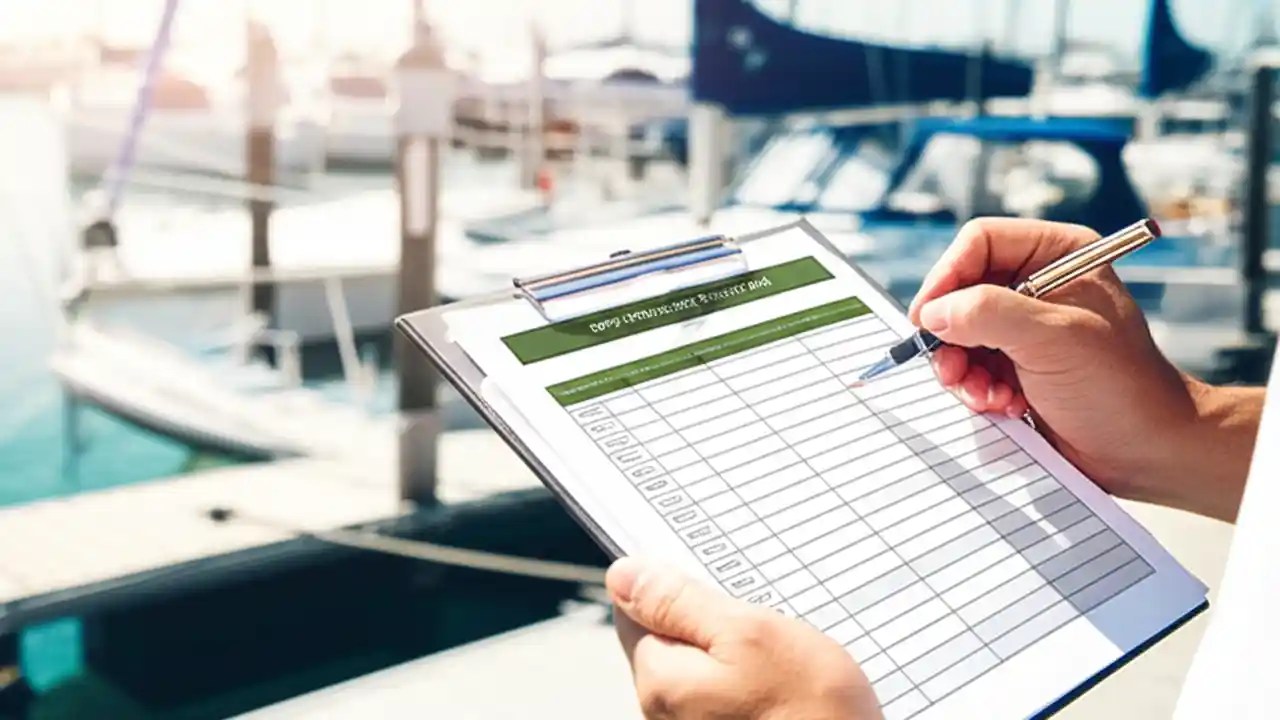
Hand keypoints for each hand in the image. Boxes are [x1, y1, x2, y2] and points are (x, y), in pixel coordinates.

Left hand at [606, 557, 882, 719]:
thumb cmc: (812, 712)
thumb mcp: (749, 634)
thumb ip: (679, 602)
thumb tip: (622, 575)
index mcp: (660, 681)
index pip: (637, 609)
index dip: (676, 584)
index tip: (716, 579)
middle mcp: (665, 715)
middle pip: (670, 639)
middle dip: (709, 619)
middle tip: (761, 616)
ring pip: (703, 665)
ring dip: (735, 649)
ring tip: (781, 652)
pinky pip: (727, 692)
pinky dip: (750, 678)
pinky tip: (784, 679)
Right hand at [908, 217, 1259, 520]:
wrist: (1145, 450)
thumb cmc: (1119, 386)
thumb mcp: (1052, 337)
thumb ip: (987, 313)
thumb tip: (933, 313)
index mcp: (1056, 255)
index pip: (978, 243)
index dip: (948, 277)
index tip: (928, 317)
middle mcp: (1037, 284)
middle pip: (961, 290)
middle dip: (952, 335)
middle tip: (953, 369)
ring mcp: (1025, 327)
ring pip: (958, 333)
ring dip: (962, 370)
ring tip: (987, 396)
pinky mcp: (1016, 364)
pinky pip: (970, 367)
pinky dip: (976, 389)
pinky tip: (1004, 405)